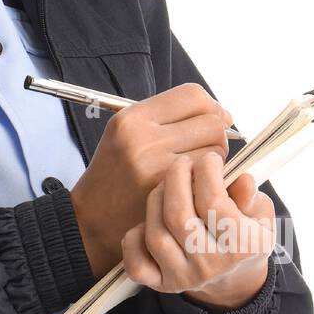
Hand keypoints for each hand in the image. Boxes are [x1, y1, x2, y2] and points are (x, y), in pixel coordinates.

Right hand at [68, 83, 233, 278]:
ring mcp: (154, 165)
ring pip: (215, 149)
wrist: (91, 218)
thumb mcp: (128, 133)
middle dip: (217, 135)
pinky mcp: (165, 191)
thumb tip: (222, 115)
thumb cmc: (116, 174)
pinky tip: (192, 186)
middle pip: (211, 121)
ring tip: (194, 170)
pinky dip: (208, 181)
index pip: (193, 95)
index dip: (212, 106)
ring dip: (214, 160)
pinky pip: (208, 176)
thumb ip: (168, 118)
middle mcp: (141, 137)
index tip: (215, 120)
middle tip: (205, 150)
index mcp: (132, 117)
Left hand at [120, 150, 275, 309]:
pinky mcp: (163, 284)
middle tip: (182, 163)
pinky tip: (146, 222)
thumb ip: (251, 197)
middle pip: (178, 215)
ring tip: (167, 186)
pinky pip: (137, 265)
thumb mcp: (260, 216)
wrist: (232, 279)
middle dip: (176, 178)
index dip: (207, 171)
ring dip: (156, 200)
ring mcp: (184, 277)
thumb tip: (242, 179)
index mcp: (243, 246)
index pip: (213, 202)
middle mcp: (211, 265)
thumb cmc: (243, 236)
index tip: (209, 159)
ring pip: (156, 234)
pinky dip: (134, 241)